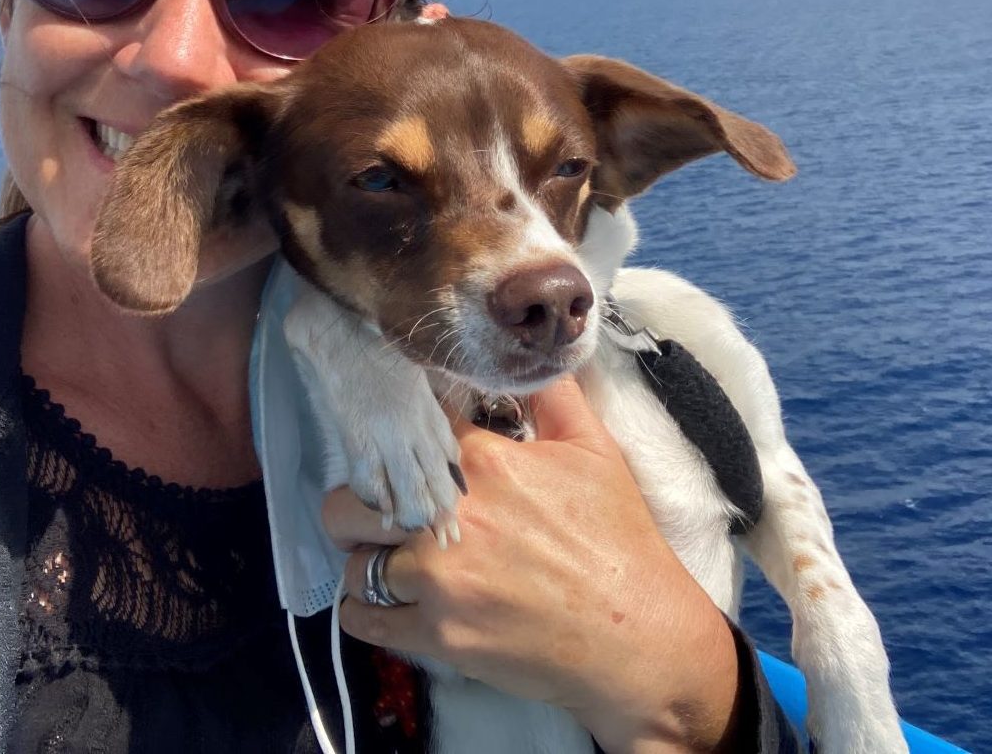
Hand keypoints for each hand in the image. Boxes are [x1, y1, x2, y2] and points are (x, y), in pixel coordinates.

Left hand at [326, 377, 744, 753]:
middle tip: (378, 509)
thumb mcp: (594, 448)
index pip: (405, 429)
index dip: (395, 433)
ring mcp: (439, 580)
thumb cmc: (619, 539)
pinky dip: (362, 610)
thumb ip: (553, 393)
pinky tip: (383, 600)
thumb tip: (530, 354)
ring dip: (365, 558)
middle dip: (358, 502)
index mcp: (484, 461)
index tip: (394, 443)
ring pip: (354, 561)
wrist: (639, 636)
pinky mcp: (437, 635)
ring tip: (387, 558)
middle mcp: (450, 516)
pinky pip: (362, 618)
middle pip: (352, 499)